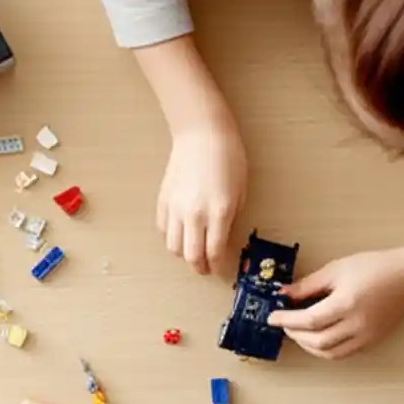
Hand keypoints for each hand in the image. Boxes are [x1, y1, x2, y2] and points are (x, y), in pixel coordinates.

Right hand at [157, 121, 247, 274]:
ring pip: (174, 247)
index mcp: (219, 212)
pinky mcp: (163, 201)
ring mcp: (176, 208)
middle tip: (205, 268)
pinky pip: (164, 230)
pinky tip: (181, 233)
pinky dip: (172, 237)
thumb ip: (230, 218)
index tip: (219, 269)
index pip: (215, 252)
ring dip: (184, 254)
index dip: (217, 266)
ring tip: (192, 251)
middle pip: (191, 256)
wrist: (201, 134)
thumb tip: (222, 239)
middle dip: (199, 267)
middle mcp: (194, 214)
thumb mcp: (240, 191)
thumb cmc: (227, 157)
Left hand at [267, 248, 403, 358]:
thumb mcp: (337, 269)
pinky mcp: (371, 341)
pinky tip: (316, 337)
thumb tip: (283, 294)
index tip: (272, 317)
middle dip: (295, 334)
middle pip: (316, 341)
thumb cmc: (376, 267)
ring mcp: (365, 336)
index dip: (287, 320)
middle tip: (284, 324)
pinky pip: (342, 352)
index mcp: (347, 303)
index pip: (308, 320)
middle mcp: (356, 325)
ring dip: (308, 346)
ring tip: (297, 332)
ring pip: (329, 353)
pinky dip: (324, 349)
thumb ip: (308, 285)